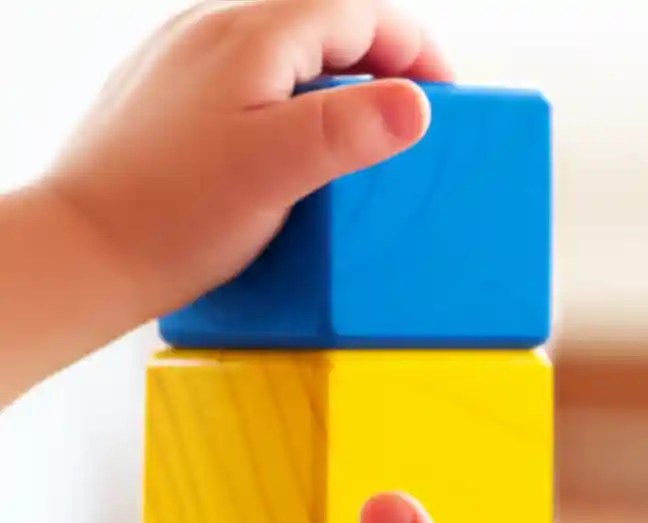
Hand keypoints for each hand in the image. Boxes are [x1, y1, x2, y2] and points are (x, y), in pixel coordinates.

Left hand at [39, 0, 450, 318]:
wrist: (80, 250)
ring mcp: (188, 55)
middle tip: (412, 118)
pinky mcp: (173, 89)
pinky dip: (296, 93)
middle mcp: (215, 27)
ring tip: (364, 133)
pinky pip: (256, 70)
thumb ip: (349, 131)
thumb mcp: (276, 172)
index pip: (358, 12)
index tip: (445, 98)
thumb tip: (417, 104)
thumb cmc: (171, 215)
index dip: (415, 48)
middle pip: (326, 20)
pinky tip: (297, 143)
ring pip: (291, 44)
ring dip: (341, 77)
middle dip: (383, 61)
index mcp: (251, 35)